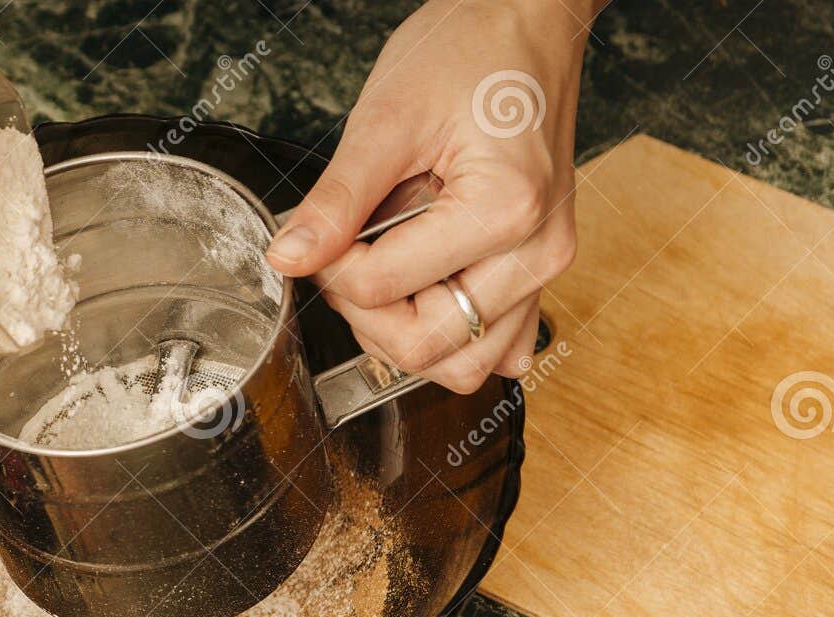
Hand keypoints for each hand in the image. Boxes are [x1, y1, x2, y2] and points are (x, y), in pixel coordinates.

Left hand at [266, 0, 597, 390]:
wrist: (525, 20)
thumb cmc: (470, 51)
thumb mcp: (385, 118)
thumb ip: (335, 200)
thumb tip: (289, 257)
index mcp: (505, 212)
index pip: (385, 292)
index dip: (333, 270)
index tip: (324, 233)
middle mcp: (538, 252)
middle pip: (429, 349)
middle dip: (368, 314)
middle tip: (350, 255)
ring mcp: (544, 268)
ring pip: (466, 366)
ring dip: (409, 335)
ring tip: (388, 270)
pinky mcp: (536, 270)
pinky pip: (498, 344)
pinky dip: (453, 336)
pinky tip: (426, 288)